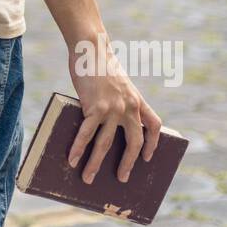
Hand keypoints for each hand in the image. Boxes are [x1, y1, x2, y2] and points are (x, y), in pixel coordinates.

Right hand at [67, 36, 162, 184]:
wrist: (92, 48)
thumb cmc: (100, 64)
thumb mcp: (118, 83)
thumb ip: (117, 101)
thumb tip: (102, 121)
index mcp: (137, 100)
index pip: (154, 126)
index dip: (153, 144)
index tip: (148, 158)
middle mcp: (129, 107)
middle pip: (133, 143)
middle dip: (127, 164)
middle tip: (121, 178)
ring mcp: (112, 109)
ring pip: (106, 144)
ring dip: (96, 164)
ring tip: (88, 178)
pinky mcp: (94, 107)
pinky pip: (86, 133)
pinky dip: (78, 148)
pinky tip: (72, 159)